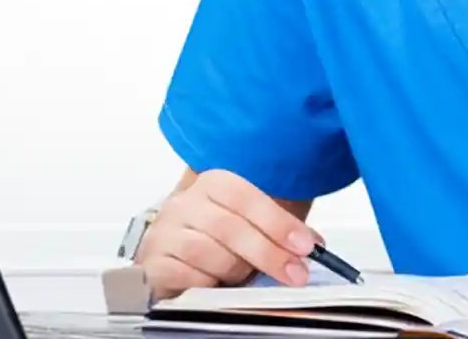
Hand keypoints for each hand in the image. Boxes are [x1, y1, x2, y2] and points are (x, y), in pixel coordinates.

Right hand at [135, 170, 320, 299]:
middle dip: (268, 253)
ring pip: (209, 253)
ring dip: (235, 270)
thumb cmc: (215, 238)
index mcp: (213, 184)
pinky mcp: (152, 263)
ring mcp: (165, 233)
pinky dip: (208, 283)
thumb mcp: (249, 226)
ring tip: (243, 276)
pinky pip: (187, 276)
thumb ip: (279, 231)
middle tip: (295, 273)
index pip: (246, 197)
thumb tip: (314, 244)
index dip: (278, 222)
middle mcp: (185, 204)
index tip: (305, 245)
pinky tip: (215, 284)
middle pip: (230, 227)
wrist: (169, 254)